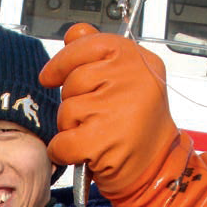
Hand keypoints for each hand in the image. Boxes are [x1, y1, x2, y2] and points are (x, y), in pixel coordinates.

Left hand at [40, 24, 206, 206]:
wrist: (157, 172)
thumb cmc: (138, 129)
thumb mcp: (127, 82)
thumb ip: (99, 55)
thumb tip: (73, 34)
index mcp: (137, 61)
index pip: (89, 45)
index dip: (64, 60)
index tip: (50, 75)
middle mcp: (131, 81)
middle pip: (74, 81)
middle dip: (74, 103)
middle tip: (93, 120)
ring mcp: (116, 110)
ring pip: (67, 111)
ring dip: (71, 129)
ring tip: (95, 137)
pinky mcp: (101, 141)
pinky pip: (62, 141)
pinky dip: (64, 152)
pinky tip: (81, 154)